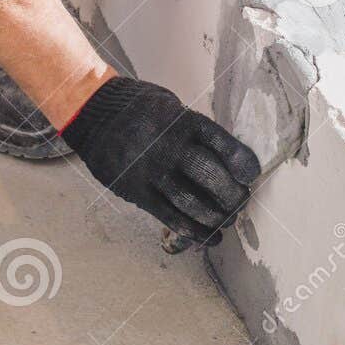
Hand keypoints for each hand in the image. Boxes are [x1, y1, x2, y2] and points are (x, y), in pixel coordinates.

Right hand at [61, 77, 260, 245]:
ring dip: (215, 218)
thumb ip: (196, 131)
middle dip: (231, 195)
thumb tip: (228, 161)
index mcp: (182, 121)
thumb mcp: (172, 106)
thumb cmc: (140, 108)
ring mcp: (151, 171)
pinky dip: (192, 231)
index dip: (242, 162)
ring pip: (191, 202)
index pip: (221, 143)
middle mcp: (168, 146)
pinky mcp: (137, 191)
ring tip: (225, 222)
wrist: (93, 114)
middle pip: (210, 176)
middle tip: (239, 202)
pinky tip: (206, 237)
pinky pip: (169, 216)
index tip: (251, 176)